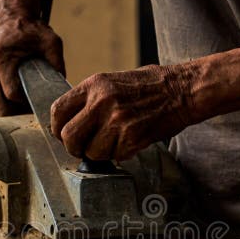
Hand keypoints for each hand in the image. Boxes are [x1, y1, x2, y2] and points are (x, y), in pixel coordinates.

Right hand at [0, 14, 65, 116]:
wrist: (11, 18)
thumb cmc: (31, 29)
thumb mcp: (50, 40)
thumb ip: (57, 60)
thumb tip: (64, 85)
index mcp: (1, 61)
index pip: (11, 94)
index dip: (26, 105)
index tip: (41, 108)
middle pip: (0, 108)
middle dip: (17, 119)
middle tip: (36, 122)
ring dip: (9, 118)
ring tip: (28, 120)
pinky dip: (3, 113)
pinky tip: (18, 116)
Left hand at [50, 64, 193, 160]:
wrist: (182, 90)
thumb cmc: (151, 86)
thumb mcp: (114, 82)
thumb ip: (91, 100)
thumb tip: (73, 122)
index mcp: (94, 85)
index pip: (58, 110)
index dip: (57, 128)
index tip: (62, 134)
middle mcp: (101, 102)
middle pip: (69, 136)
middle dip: (74, 147)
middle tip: (84, 148)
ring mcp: (116, 121)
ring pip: (92, 152)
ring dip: (100, 153)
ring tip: (114, 142)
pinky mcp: (131, 138)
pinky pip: (114, 156)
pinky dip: (120, 154)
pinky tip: (130, 141)